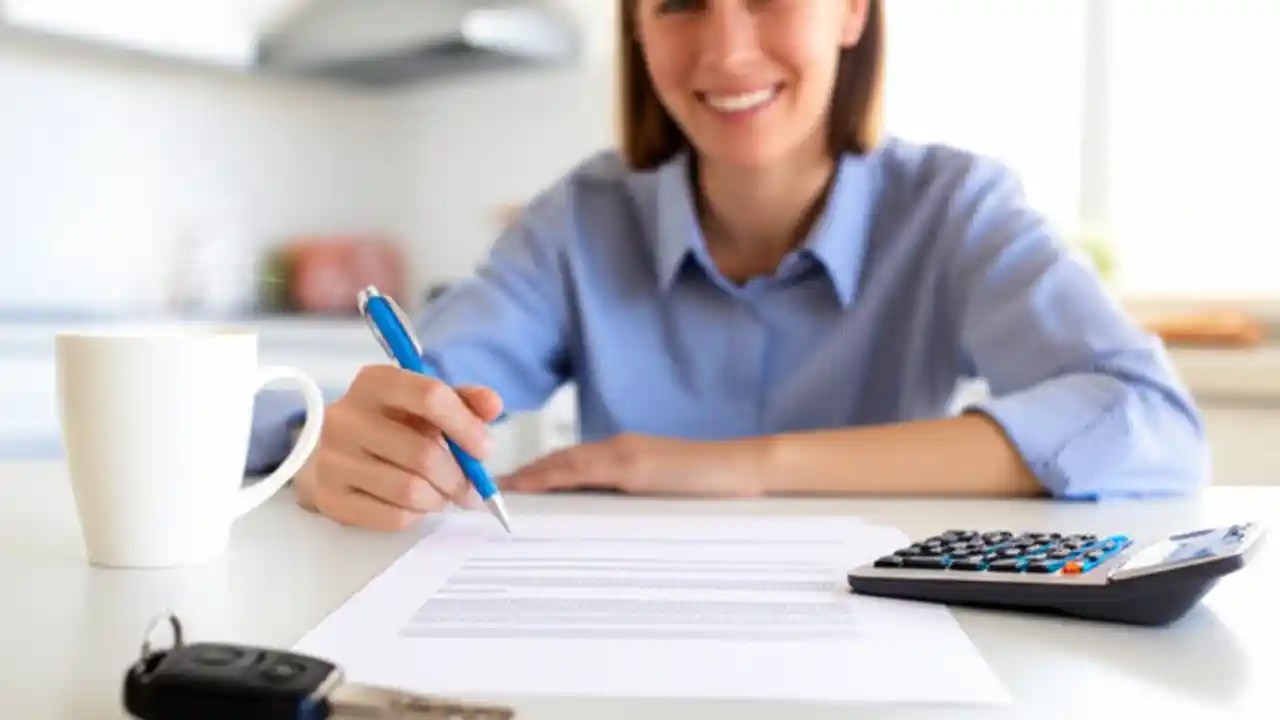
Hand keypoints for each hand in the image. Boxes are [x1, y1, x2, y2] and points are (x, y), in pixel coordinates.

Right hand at [293, 365, 502, 530]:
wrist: (328, 449)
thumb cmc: (388, 422)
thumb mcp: (423, 401)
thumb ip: (463, 399)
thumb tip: (492, 406)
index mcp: (375, 382)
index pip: (431, 397)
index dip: (466, 427)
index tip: (483, 449)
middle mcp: (346, 417)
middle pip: (424, 454)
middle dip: (458, 478)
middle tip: (469, 488)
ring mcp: (332, 459)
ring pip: (410, 490)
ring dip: (439, 499)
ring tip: (442, 495)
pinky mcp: (329, 498)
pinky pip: (392, 517)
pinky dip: (416, 516)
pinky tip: (416, 505)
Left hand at [502, 434, 765, 497]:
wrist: (743, 469)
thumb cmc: (707, 486)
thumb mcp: (660, 492)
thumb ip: (630, 495)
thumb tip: (598, 515)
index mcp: (625, 455)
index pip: (571, 463)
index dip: (539, 472)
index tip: (512, 486)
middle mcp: (620, 449)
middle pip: (561, 461)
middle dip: (528, 475)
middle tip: (494, 489)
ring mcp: (626, 455)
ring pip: (567, 462)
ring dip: (534, 474)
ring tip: (503, 489)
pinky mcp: (635, 466)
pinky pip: (584, 470)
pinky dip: (554, 475)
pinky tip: (535, 484)